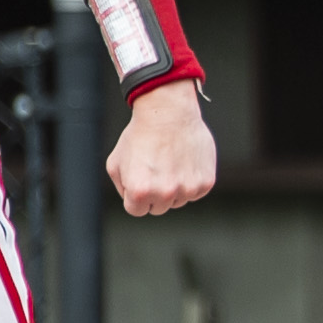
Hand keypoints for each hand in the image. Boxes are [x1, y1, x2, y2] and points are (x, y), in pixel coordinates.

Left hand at [105, 81, 215, 216]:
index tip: (140, 176)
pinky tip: (184, 161)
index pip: (137, 210)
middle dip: (155, 192)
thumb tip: (134, 201)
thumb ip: (122, 188)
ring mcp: (188, 189)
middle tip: (156, 168)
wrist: (168, 112)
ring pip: (178, 201)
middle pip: (159, 208)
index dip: (136, 193)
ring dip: (174, 187)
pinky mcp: (205, 182)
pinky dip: (190, 180)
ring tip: (170, 162)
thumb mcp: (116, 162)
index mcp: (140, 191)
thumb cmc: (139, 135)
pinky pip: (195, 192)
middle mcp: (165, 193)